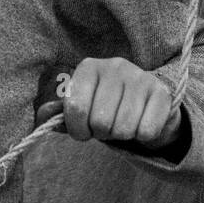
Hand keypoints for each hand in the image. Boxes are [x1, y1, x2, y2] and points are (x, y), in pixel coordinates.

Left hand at [35, 58, 183, 150]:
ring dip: (121, 136)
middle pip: (100, 121)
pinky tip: (141, 123)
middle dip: (101, 133)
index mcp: (89, 67)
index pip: (75, 108)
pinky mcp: (162, 93)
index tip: (83, 131)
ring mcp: (140, 77)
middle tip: (107, 127)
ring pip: (123, 128)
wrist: (145, 104)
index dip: (77, 129)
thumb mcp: (81, 107)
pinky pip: (146, 131)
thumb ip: (58, 114)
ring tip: (122, 124)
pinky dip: (142, 136)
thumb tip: (41, 119)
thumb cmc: (106, 107)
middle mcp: (115, 66)